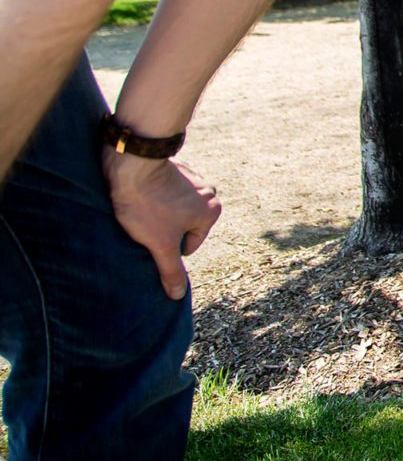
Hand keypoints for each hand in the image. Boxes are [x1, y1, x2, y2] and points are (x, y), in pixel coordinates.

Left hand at [102, 148, 221, 299]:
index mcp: (212, 211)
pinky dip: (154, 196)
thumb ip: (171, 271)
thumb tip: (178, 296)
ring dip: (158, 212)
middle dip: (164, 229)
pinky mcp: (176, 168)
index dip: (167, 245)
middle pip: (182, 226)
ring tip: (140, 208)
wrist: (132, 164)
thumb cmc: (148, 205)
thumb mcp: (160, 244)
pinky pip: (165, 192)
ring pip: (173, 209)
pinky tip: (139, 195)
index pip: (188, 245)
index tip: (153, 233)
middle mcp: (209, 193)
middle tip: (145, 222)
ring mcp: (193, 178)